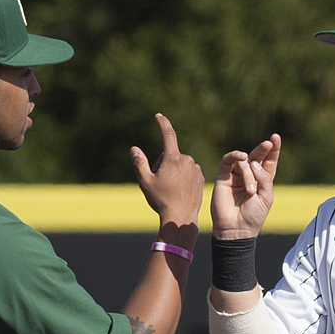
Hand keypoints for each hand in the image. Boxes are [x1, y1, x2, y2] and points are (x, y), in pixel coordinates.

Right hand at [130, 113, 205, 229]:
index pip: (168, 135)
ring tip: (170, 189)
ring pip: (180, 164)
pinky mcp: (200, 177)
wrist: (181, 217)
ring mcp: (196, 169)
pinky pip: (189, 172)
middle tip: (160, 182)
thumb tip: (134, 149)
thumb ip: (139, 163)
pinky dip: (183, 177)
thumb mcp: (145, 182)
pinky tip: (180, 191)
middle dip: (163, 163)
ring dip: (173, 171)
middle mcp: (187, 160)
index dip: (162, 123)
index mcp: (173, 159)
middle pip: (170, 155)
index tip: (158, 116)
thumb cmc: (161, 200)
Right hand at [209, 134, 280, 238]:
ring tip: (250, 190)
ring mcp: (236, 175)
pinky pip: (228, 160)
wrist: (236, 229)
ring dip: (249, 173)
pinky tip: (242, 156)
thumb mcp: (266, 197)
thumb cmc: (253, 216)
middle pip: (257, 156)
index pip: (268, 161)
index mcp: (263, 180)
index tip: (276, 138)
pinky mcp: (223, 176)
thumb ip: (264, 178)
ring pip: (244, 162)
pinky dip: (235, 155)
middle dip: (263, 149)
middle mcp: (249, 175)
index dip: (273, 149)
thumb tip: (254, 162)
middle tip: (269, 143)